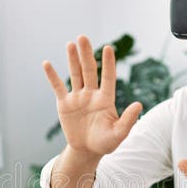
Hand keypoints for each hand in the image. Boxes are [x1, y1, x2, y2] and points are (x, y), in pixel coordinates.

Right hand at [43, 35, 142, 160]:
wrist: (87, 151)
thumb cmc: (105, 143)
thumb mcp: (119, 134)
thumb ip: (128, 120)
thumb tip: (139, 104)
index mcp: (105, 99)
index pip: (108, 77)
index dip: (108, 63)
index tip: (108, 48)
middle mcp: (91, 94)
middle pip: (89, 70)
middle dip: (86, 54)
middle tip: (83, 37)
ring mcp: (78, 97)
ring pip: (75, 74)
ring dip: (72, 59)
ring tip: (70, 44)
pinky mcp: (65, 104)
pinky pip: (58, 87)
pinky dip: (52, 76)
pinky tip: (47, 64)